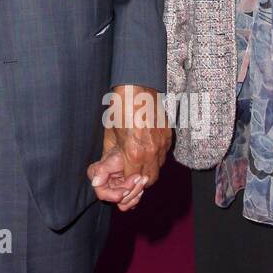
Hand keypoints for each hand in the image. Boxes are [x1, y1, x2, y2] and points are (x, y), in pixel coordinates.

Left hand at [87, 85, 171, 213]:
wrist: (137, 87)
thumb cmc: (120, 109)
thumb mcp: (109, 136)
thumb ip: (109, 157)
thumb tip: (103, 173)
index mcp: (134, 152)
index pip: (134, 181)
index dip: (127, 185)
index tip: (122, 182)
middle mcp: (152, 152)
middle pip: (150, 180)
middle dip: (139, 182)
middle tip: (130, 177)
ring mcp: (163, 144)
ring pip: (158, 169)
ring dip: (148, 171)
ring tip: (137, 164)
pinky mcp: (169, 137)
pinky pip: (164, 155)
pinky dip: (156, 158)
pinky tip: (146, 151)